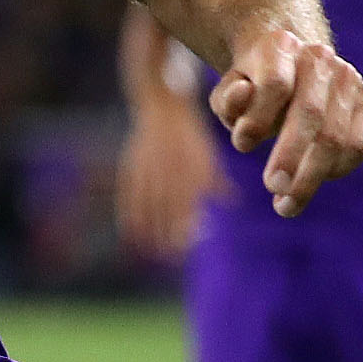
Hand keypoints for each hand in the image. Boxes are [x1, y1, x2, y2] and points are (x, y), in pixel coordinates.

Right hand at [114, 110, 211, 265]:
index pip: (187, 204)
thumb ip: (217, 182)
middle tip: (166, 253)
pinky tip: (130, 231)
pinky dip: (129, 215)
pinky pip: (130, 196)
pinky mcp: (133, 166)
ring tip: (148, 248)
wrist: (164, 108)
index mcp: (192, 169)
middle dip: (166, 232)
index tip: (182, 245)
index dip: (183, 226)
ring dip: (148, 229)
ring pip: (148, 205)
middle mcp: (171, 171)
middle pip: (168, 209)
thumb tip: (233, 201)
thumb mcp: (207, 156)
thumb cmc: (189, 136)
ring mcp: (151, 169)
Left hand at [206, 21, 362, 217]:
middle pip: (310, 112)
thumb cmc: (253, 89)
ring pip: (337, 136)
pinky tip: (313, 181)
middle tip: (273, 189)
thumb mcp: (228, 93)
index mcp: (280, 47)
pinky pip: (358, 145)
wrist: (292, 65)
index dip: (260, 118)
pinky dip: (337, 170)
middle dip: (291, 156)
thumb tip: (243, 96)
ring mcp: (348, 78)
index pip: (276, 84)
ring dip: (312, 177)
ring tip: (286, 205)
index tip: (242, 147)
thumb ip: (228, 100)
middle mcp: (319, 57)